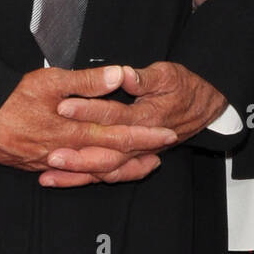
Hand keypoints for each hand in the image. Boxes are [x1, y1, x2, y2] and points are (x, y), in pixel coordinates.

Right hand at [0, 65, 176, 186]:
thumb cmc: (10, 97)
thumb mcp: (49, 80)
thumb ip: (87, 82)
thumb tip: (119, 75)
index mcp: (72, 129)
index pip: (118, 135)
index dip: (145, 136)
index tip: (166, 134)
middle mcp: (67, 152)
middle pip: (112, 158)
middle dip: (140, 155)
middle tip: (164, 151)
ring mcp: (53, 164)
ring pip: (95, 171)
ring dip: (122, 169)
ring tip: (143, 165)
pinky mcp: (40, 167)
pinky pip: (75, 176)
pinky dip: (94, 175)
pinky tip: (102, 172)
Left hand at [40, 62, 228, 186]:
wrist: (205, 109)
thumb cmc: (185, 89)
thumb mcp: (169, 75)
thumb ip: (143, 78)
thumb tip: (123, 74)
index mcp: (146, 118)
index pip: (112, 115)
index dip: (87, 110)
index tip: (63, 106)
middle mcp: (141, 142)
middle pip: (105, 151)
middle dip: (76, 153)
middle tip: (50, 151)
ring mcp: (136, 155)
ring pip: (104, 169)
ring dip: (77, 172)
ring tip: (49, 170)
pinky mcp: (131, 160)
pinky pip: (106, 175)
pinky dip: (83, 179)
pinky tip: (59, 179)